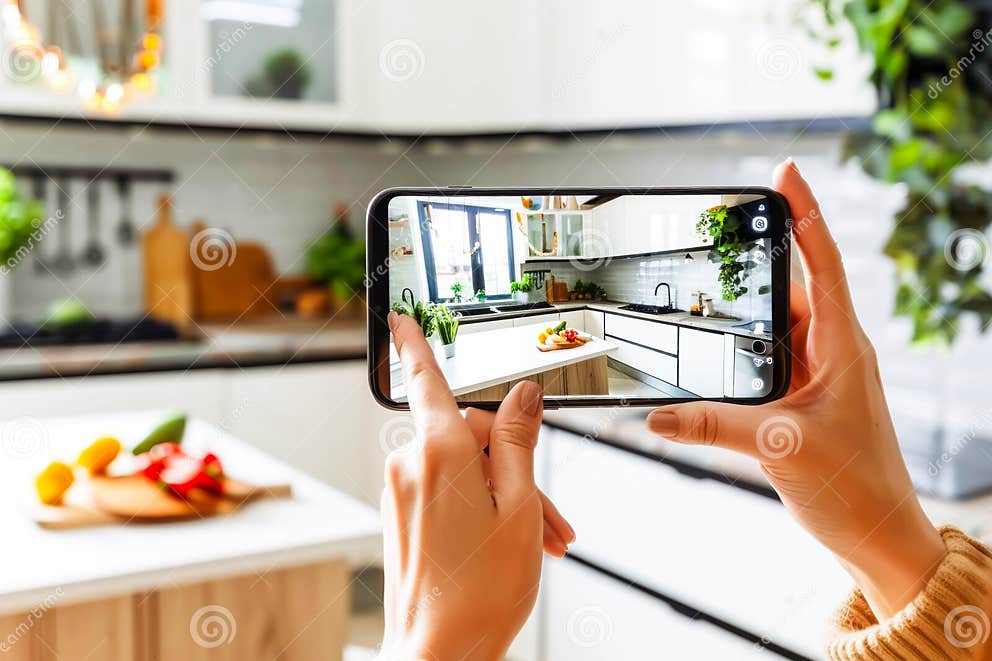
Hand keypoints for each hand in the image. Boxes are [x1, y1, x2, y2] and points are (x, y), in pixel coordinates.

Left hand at [379, 311, 573, 659]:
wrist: (439, 652)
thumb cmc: (479, 589)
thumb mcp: (519, 506)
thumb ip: (520, 441)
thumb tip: (523, 395)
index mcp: (441, 452)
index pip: (427, 380)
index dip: (415, 344)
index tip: (399, 318)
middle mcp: (412, 465)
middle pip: (473, 437)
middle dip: (517, 468)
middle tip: (552, 519)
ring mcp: (403, 492)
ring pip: (466, 470)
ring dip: (506, 496)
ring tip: (539, 541)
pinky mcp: (402, 516)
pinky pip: (448, 492)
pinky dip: (482, 508)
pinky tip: (511, 543)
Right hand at [646, 159, 945, 619]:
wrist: (874, 533)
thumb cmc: (853, 488)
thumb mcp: (781, 448)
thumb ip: (714, 426)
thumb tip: (655, 417)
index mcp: (841, 346)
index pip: (824, 263)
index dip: (804, 214)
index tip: (783, 173)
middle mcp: (828, 350)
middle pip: (789, 284)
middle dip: (756, 252)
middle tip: (716, 223)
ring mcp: (812, 373)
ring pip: (771, 323)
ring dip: (742, 304)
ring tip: (701, 277)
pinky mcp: (796, 397)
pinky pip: (761, 357)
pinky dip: (734, 346)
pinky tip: (707, 345)